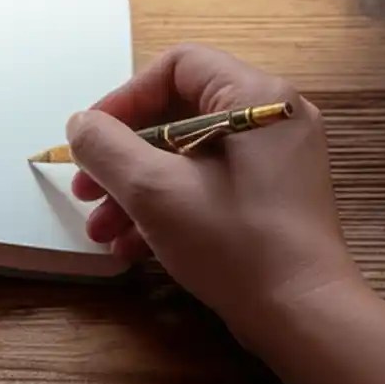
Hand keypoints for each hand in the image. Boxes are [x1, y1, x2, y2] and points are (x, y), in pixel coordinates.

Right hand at [66, 44, 361, 336]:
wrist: (303, 316)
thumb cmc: (234, 243)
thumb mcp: (154, 190)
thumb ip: (106, 148)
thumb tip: (81, 126)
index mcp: (255, 98)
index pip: (177, 67)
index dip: (124, 98)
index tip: (91, 139)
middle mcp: (272, 119)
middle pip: (177, 116)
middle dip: (121, 157)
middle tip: (86, 191)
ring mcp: (275, 162)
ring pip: (187, 158)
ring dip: (134, 190)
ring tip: (101, 230)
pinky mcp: (271, 200)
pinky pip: (207, 186)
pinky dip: (166, 208)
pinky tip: (132, 246)